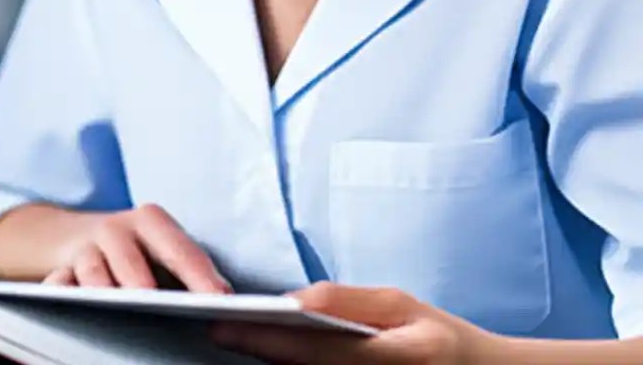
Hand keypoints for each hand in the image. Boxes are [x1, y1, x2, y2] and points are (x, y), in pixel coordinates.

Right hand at [41, 203, 231, 292]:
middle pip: (132, 261)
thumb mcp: (159, 248)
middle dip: (145, 284)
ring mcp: (87, 247)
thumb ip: (187, 271)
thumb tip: (222, 300)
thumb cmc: (133, 249)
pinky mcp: (60, 266)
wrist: (73, 234)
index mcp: (152, 222)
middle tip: (159, 304)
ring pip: (94, 273)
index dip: (201, 277)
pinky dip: (63, 291)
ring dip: (104, 290)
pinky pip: (59, 282)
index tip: (220, 299)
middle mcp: (117, 229)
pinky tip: (70, 299)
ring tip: (116, 307)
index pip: (181, 253)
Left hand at [209, 282, 499, 363]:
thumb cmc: (439, 338)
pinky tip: (277, 361)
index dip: (267, 339)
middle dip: (260, 353)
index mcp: (403, 354)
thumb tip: (292, 301)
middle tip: (219, 333)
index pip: (320, 349)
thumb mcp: (402, 306)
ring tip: (242, 342)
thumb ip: (346, 303)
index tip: (223, 325)